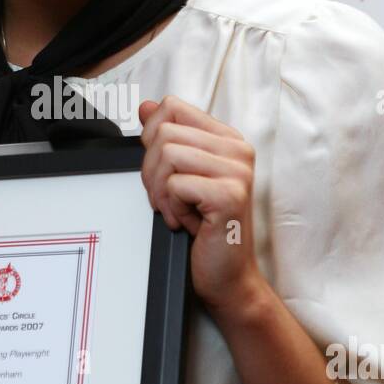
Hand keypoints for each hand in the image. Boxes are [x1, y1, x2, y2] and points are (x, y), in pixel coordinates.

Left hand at [138, 95, 265, 316]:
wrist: (227, 276)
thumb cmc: (205, 230)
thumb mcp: (181, 177)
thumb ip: (167, 139)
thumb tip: (146, 107)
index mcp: (226, 139)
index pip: (172, 107)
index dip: (151, 137)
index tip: (161, 169)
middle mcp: (237, 149)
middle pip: (163, 132)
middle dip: (151, 171)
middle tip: (168, 199)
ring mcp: (237, 171)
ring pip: (166, 155)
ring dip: (160, 192)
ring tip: (178, 211)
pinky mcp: (229, 195)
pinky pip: (175, 185)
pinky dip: (171, 208)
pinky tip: (188, 223)